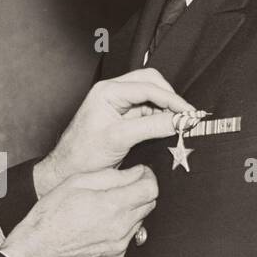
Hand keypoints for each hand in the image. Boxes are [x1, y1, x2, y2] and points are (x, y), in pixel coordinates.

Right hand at [0, 166, 157, 256]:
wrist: (40, 246)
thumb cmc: (52, 214)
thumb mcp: (78, 182)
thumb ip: (112, 175)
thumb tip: (137, 172)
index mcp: (112, 205)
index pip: (151, 188)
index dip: (148, 176)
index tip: (141, 174)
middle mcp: (120, 226)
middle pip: (149, 204)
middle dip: (140, 192)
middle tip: (121, 188)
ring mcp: (119, 244)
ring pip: (140, 220)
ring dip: (129, 210)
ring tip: (105, 207)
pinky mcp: (115, 255)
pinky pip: (128, 237)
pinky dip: (121, 228)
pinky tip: (101, 224)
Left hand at [35, 69, 200, 196]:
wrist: (68, 172)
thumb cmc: (82, 155)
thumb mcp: (120, 138)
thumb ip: (152, 126)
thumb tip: (180, 120)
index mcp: (108, 91)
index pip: (148, 85)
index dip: (172, 98)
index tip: (189, 113)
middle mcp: (114, 93)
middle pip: (152, 84)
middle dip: (170, 99)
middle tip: (185, 117)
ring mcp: (119, 105)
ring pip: (152, 98)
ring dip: (167, 110)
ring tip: (179, 125)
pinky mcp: (124, 119)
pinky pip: (149, 112)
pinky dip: (161, 119)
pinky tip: (169, 130)